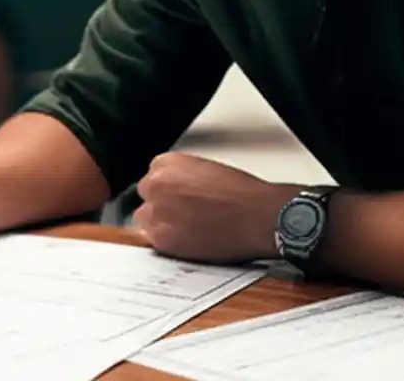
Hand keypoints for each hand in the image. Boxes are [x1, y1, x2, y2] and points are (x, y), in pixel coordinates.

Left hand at [133, 152, 300, 263]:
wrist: (258, 217)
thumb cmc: (242, 195)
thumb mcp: (206, 170)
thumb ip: (183, 177)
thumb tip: (177, 189)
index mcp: (167, 163)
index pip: (153, 176)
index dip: (168, 189)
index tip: (178, 196)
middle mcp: (157, 184)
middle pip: (146, 196)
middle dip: (161, 204)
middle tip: (183, 212)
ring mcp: (157, 211)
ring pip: (145, 218)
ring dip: (160, 222)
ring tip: (186, 227)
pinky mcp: (162, 238)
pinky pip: (152, 240)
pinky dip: (167, 241)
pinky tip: (187, 239)